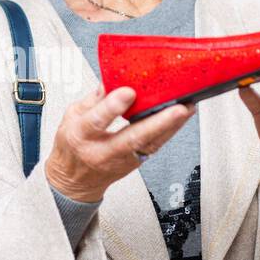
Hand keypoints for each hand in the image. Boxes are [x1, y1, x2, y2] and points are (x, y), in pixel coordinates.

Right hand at [44, 86, 194, 202]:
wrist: (75, 180)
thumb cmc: (73, 147)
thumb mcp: (71, 117)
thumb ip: (93, 99)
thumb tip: (111, 78)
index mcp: (81, 136)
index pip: (96, 121)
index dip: (112, 107)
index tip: (128, 92)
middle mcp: (103, 151)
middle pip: (133, 138)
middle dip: (158, 122)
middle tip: (177, 108)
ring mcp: (122, 159)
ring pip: (151, 143)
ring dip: (172, 125)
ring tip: (187, 107)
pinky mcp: (136, 161)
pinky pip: (155, 145)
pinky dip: (170, 130)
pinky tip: (181, 117)